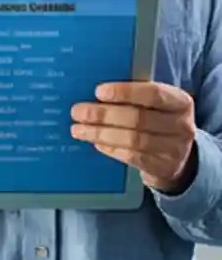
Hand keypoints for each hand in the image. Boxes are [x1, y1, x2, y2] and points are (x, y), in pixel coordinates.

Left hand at [71, 82, 197, 193]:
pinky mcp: (162, 167)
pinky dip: (110, 148)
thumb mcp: (153, 104)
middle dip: (103, 114)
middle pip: (138, 118)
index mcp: (180, 102)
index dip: (125, 92)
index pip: (154, 93)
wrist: (178, 155)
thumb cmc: (157, 119)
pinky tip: (95, 142)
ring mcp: (174, 149)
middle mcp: (181, 125)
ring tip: (78, 129)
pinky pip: (132, 157)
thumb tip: (93, 93)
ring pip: (132, 140)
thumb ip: (131, 96)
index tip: (98, 92)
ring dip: (100, 133)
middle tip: (77, 112)